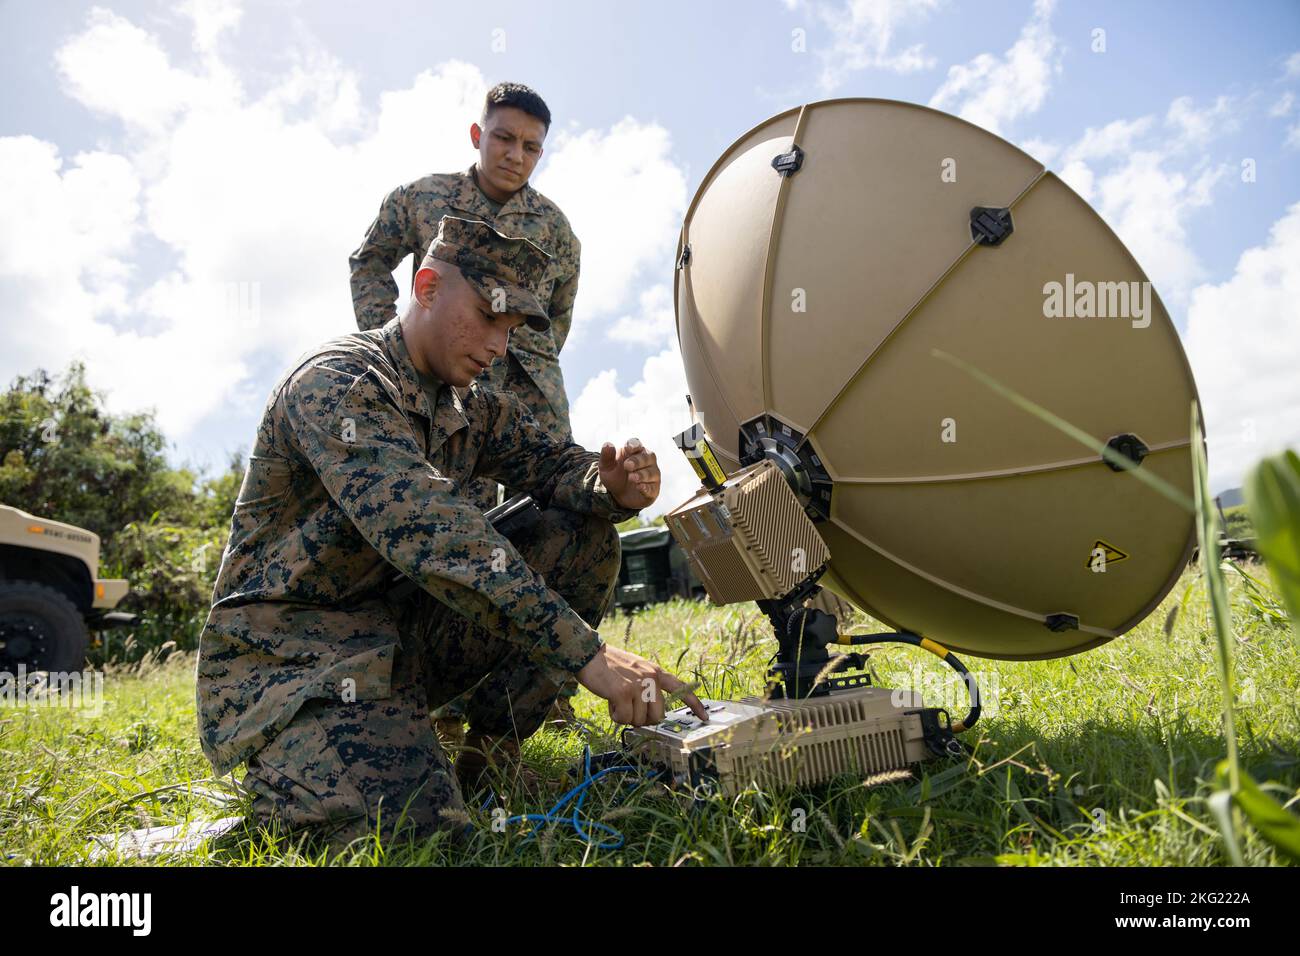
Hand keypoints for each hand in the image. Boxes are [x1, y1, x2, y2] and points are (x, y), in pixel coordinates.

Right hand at [576, 645, 707, 725]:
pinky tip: (610, 702)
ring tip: (616, 700)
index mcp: (656, 672)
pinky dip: (615, 716)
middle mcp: (651, 678)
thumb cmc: (610, 667)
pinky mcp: (623, 693)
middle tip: (628, 707)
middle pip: (657, 717)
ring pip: (639, 720)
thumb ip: (647, 688)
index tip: (705, 717)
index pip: (681, 688)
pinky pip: (624, 719)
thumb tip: (651, 715)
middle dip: (642, 718)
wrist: (589, 655)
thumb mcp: (636, 671)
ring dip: (626, 716)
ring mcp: (638, 685)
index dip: (694, 705)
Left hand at [598, 437, 659, 510]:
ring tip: (631, 478)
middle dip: (637, 461)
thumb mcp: (606, 468)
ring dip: (642, 475)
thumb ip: (606, 456)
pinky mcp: (654, 489)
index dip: (633, 445)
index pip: (636, 444)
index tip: (627, 448)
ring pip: (652, 472)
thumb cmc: (615, 476)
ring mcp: (652, 475)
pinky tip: (639, 487)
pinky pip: (653, 487)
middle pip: (648, 457)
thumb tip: (607, 445)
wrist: (619, 495)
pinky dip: (647, 487)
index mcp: (634, 451)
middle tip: (627, 465)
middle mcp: (647, 461)